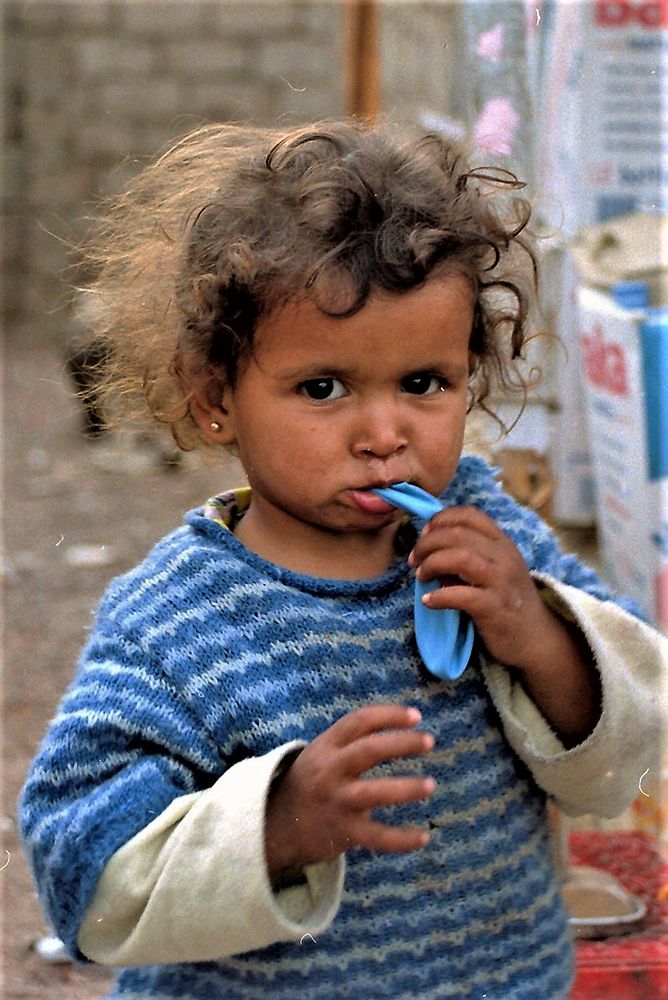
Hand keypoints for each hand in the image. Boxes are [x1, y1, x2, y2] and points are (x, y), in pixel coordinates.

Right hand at [265, 704, 435, 879]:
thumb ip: (353, 741)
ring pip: (375, 793)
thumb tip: (402, 728)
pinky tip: (423, 837)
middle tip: (429, 742)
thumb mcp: (323, 752)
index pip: (359, 721)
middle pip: (368, 750)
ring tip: (431, 785)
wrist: (279, 826)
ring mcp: (337, 801)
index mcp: (327, 746)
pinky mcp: (344, 832)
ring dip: (406, 788)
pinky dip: (402, 839)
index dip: (388, 715)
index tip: (416, 716)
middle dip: (402, 743)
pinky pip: (377, 837)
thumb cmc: (313, 781)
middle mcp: (331, 770)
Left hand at [408, 505, 557, 671]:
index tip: (425, 534)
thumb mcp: (496, 568)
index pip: (470, 514)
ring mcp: (501, 581)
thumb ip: (471, 553)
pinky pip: (461, 595)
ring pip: (460, 557)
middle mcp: (504, 556)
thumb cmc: (507, 600)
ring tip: (421, 577)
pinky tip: (429, 601)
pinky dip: (439, 596)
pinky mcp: (495, 608)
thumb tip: (429, 547)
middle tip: (414, 560)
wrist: (536, 637)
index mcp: (502, 542)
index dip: (441, 519)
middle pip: (457, 534)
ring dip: (432, 564)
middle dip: (427, 543)